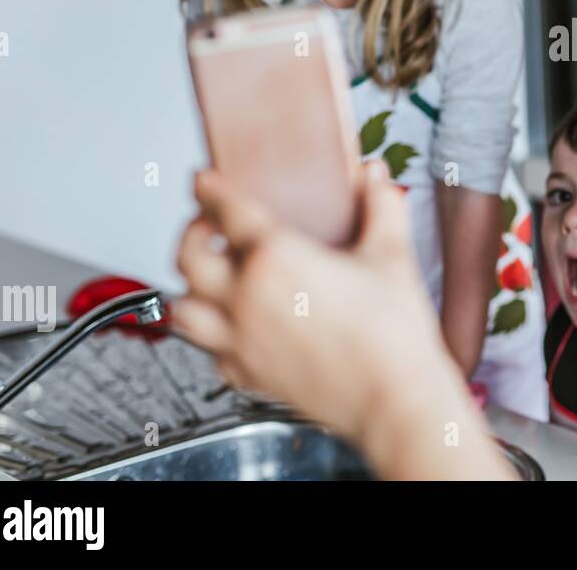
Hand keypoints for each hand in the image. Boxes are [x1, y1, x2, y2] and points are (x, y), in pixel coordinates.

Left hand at [174, 159, 439, 447]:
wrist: (394, 400)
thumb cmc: (393, 336)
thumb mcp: (392, 255)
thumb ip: (381, 206)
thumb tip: (374, 178)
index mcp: (277, 259)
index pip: (226, 212)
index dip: (210, 190)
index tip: (203, 181)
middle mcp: (246, 299)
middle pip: (188, 258)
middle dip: (191, 233)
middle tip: (205, 224)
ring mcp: (240, 341)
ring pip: (182, 309)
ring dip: (189, 286)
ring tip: (206, 276)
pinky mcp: (247, 376)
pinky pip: (208, 351)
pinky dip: (211, 334)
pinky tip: (232, 327)